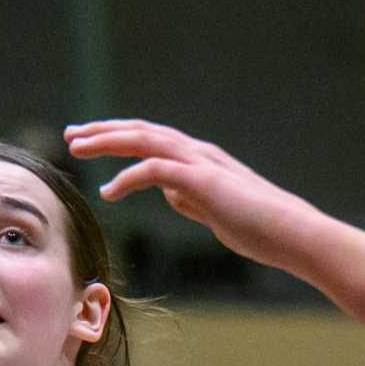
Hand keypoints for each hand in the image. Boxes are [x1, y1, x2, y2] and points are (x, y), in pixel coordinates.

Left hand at [63, 118, 325, 271]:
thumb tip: (169, 193)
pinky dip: (128, 177)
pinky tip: (108, 191)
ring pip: (145, 141)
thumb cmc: (260, 228)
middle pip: (142, 131)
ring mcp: (201, 163)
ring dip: (108, 142)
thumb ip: (191, 199)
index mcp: (200, 158)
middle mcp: (198, 153)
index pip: (152, 139)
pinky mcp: (202, 181)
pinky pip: (155, 170)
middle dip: (104, 130)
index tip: (90, 141)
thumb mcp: (215, 211)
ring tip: (78, 148)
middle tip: (71, 134)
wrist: (293, 235)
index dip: (119, 136)